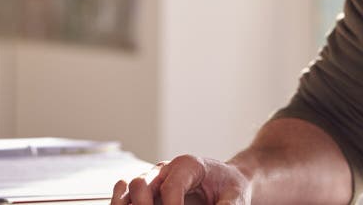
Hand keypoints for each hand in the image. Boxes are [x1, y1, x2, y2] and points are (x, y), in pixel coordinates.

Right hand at [111, 154, 251, 204]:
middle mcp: (165, 170)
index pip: (171, 186)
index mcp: (188, 165)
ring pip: (127, 188)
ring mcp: (154, 181)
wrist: (227, 182)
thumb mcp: (236, 196)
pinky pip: (125, 197)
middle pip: (140, 183)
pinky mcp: (148, 194)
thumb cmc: (230, 186)